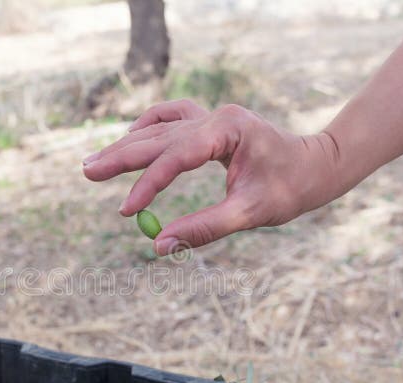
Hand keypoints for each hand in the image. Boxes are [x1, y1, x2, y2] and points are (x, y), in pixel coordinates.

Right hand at [83, 99, 342, 255]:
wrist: (316, 165)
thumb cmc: (290, 188)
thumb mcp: (250, 213)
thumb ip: (204, 228)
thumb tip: (160, 247)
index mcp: (229, 130)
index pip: (177, 155)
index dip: (148, 184)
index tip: (126, 211)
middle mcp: (216, 116)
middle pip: (159, 136)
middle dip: (121, 156)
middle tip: (86, 171)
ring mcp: (212, 116)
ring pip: (159, 128)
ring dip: (127, 145)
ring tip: (95, 162)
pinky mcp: (210, 123)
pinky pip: (171, 120)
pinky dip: (148, 130)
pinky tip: (130, 140)